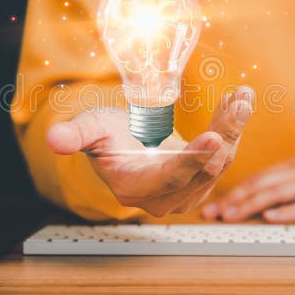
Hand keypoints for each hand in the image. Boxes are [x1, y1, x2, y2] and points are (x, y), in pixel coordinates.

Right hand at [46, 87, 253, 216]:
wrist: (125, 143)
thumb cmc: (108, 134)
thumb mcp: (91, 128)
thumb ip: (75, 135)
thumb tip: (53, 139)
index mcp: (135, 188)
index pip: (171, 177)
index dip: (194, 158)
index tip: (215, 135)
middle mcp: (164, 198)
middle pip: (204, 169)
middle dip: (225, 133)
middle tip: (239, 101)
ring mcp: (188, 192)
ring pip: (221, 161)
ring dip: (234, 127)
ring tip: (241, 96)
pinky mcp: (204, 180)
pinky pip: (225, 154)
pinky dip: (232, 127)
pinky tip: (237, 100)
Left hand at [202, 154, 294, 222]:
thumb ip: (286, 182)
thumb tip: (256, 197)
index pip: (258, 177)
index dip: (234, 191)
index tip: (214, 205)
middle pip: (263, 183)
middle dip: (235, 198)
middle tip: (215, 212)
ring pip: (280, 192)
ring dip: (253, 204)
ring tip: (234, 215)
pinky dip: (289, 211)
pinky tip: (272, 217)